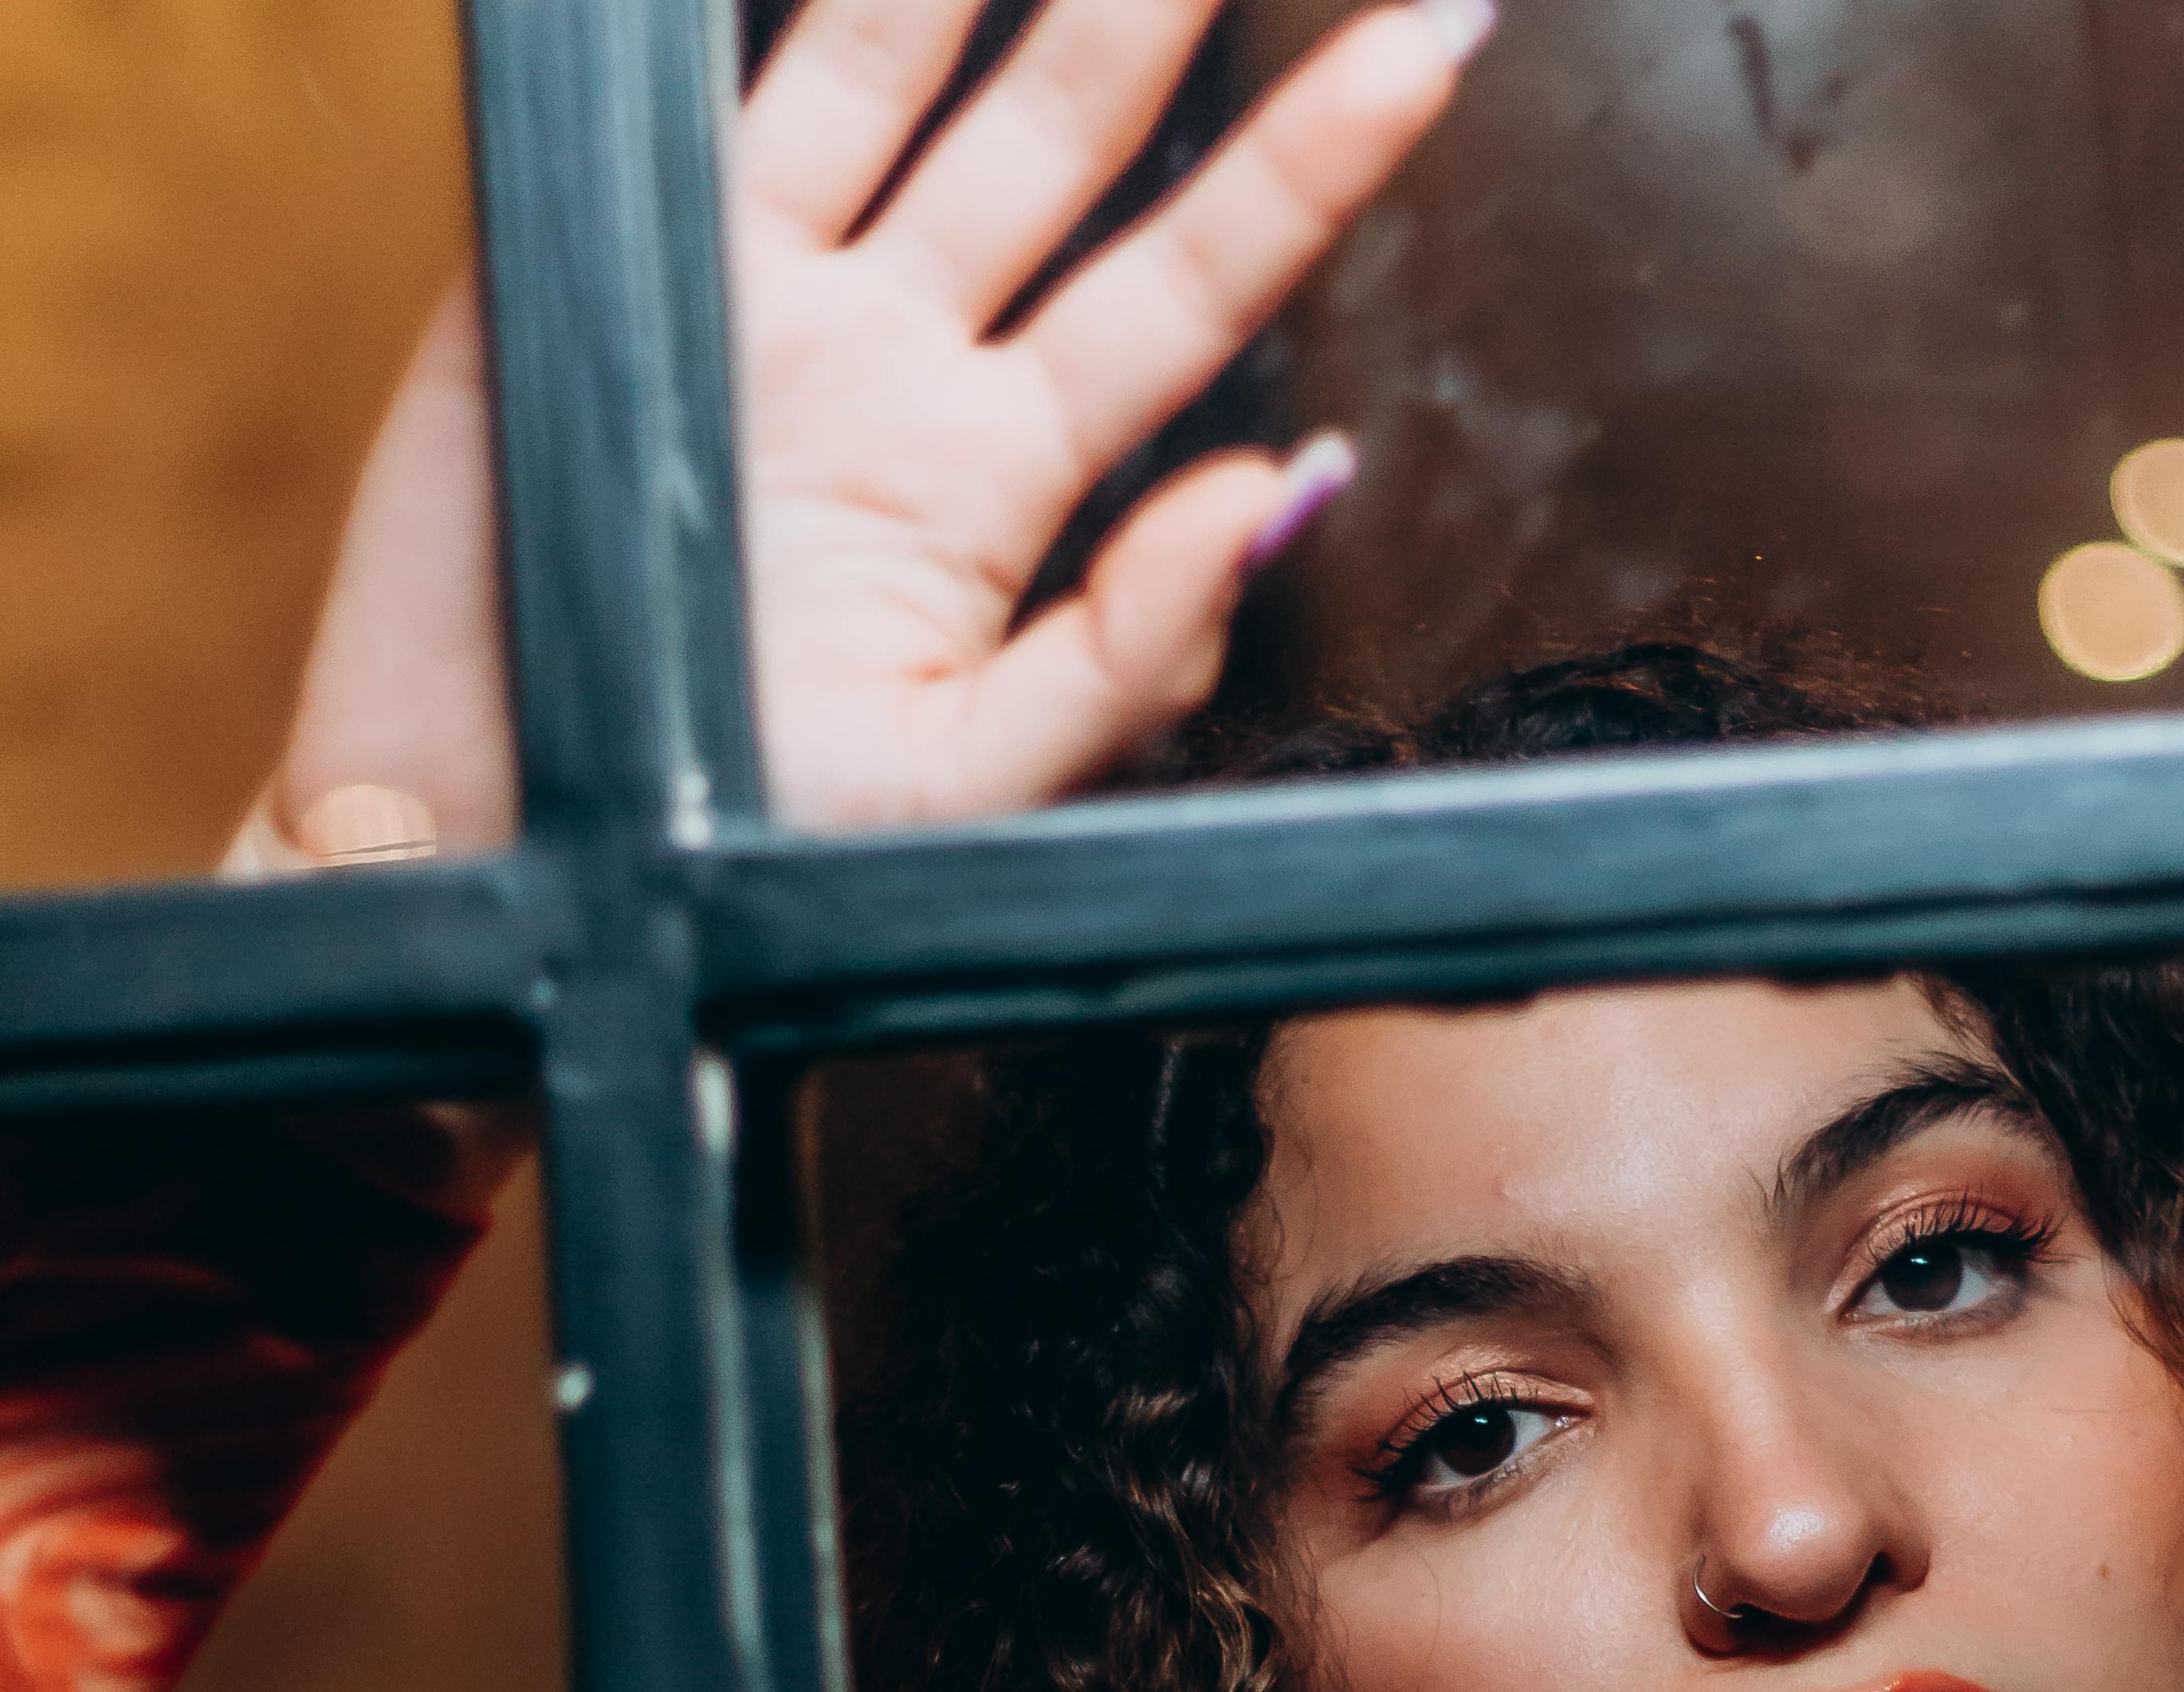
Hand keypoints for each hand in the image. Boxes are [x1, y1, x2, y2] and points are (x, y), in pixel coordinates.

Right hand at [268, 0, 1484, 855]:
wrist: (513, 874)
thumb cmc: (733, 868)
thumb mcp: (962, 799)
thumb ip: (1124, 662)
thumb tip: (1281, 502)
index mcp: (996, 476)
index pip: (1187, 285)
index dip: (1306, 164)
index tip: (1432, 41)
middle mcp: (896, 362)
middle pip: (1059, 132)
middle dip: (1151, 1)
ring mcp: (757, 298)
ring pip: (884, 62)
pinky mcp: (624, 268)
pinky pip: (698, 99)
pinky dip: (740, 10)